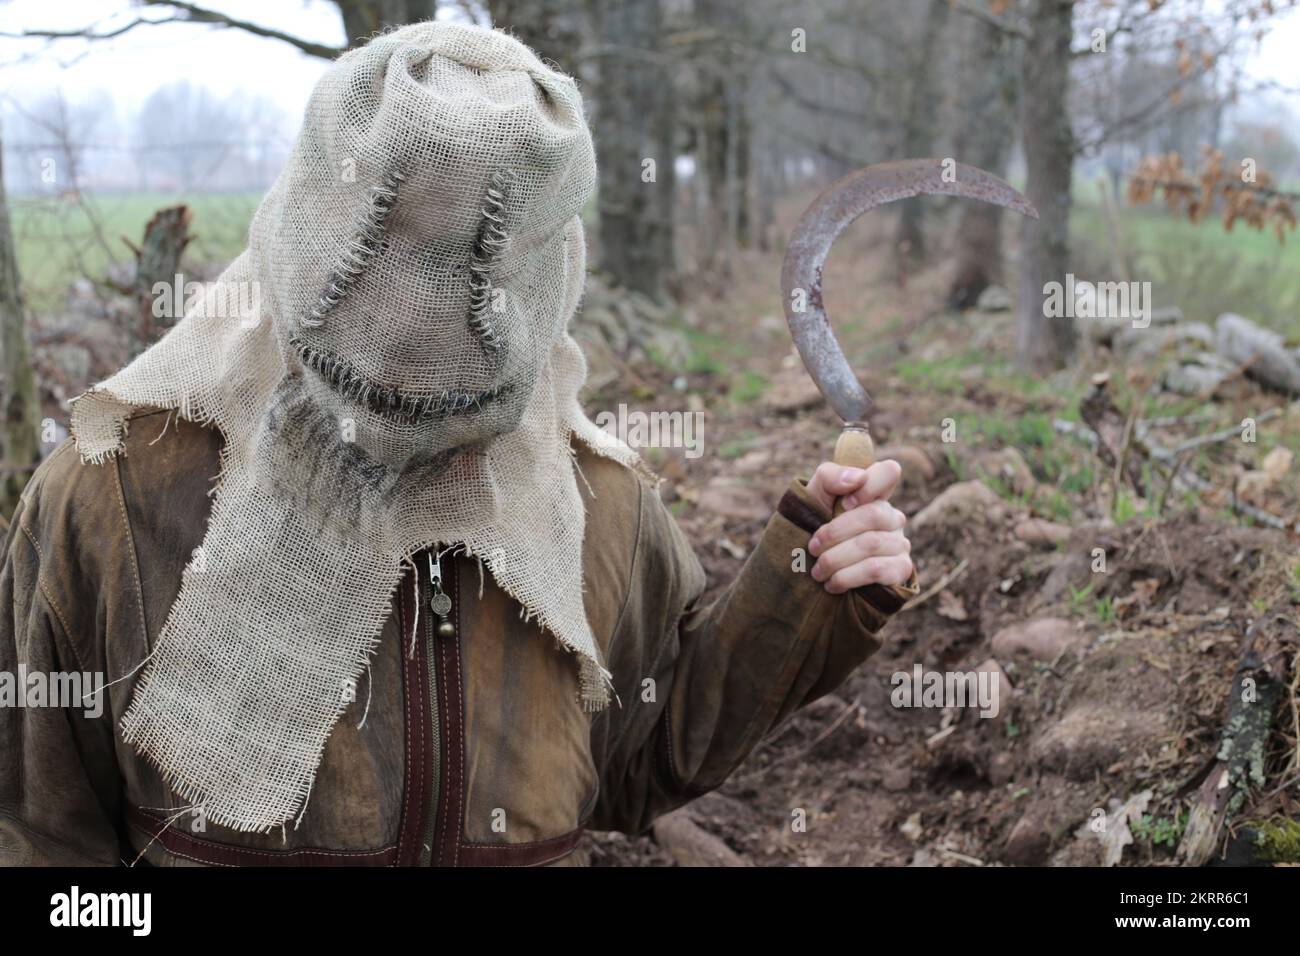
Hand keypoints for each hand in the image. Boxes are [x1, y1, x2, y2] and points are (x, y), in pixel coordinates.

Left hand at [804, 460, 911, 593]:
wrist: (807, 572)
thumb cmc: (814, 527)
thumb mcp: (815, 496)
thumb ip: (831, 476)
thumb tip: (858, 478)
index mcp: (875, 494)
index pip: (890, 472)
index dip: (868, 486)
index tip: (844, 503)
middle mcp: (892, 517)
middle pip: (873, 515)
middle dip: (835, 533)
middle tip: (813, 548)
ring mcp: (900, 543)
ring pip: (870, 544)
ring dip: (835, 559)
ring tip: (818, 571)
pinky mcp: (900, 569)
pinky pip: (876, 570)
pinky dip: (847, 577)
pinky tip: (833, 583)